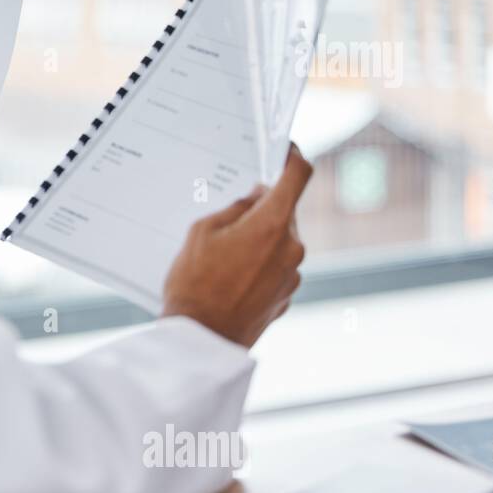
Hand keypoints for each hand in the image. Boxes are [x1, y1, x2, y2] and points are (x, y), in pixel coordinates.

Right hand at [161, 144, 312, 347]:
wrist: (200, 341)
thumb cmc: (194, 285)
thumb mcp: (201, 233)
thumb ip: (234, 209)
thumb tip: (254, 199)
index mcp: (273, 225)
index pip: (298, 177)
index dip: (292, 158)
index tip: (284, 151)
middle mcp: (292, 249)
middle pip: (284, 214)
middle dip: (261, 210)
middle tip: (229, 215)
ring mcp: (292, 277)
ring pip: (279, 244)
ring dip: (257, 241)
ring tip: (221, 257)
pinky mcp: (285, 299)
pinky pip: (275, 270)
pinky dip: (257, 267)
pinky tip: (228, 279)